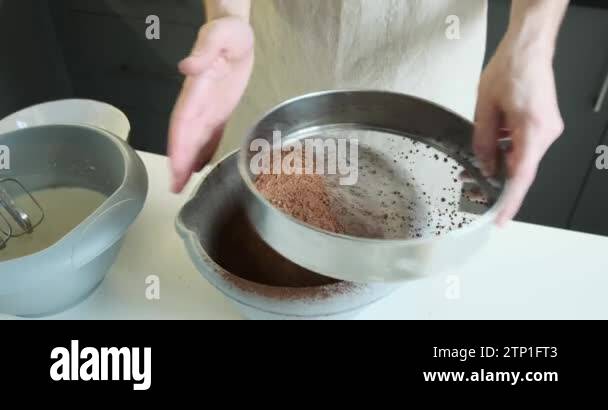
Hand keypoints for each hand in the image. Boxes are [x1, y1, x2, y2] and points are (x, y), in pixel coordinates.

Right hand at [168, 17, 253, 192]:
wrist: (237, 31)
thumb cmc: (228, 32)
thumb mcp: (218, 36)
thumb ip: (204, 51)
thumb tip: (186, 67)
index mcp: (197, 89)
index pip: (183, 122)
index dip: (178, 146)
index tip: (174, 167)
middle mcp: (199, 103)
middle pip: (186, 137)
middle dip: (179, 162)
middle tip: (173, 188)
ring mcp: (209, 108)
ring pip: (195, 140)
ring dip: (187, 162)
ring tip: (181, 186)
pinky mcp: (221, 110)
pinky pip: (211, 135)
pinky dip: (204, 153)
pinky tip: (201, 168)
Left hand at [474, 33, 563, 225]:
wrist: (528, 49)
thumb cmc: (509, 70)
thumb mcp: (485, 108)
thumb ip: (484, 141)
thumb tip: (484, 166)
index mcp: (532, 130)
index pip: (521, 176)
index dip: (510, 201)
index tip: (500, 219)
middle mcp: (546, 133)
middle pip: (521, 170)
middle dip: (498, 184)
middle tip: (474, 192)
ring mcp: (547, 129)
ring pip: (521, 159)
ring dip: (499, 167)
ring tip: (473, 171)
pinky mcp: (543, 125)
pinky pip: (524, 147)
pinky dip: (506, 154)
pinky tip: (489, 152)